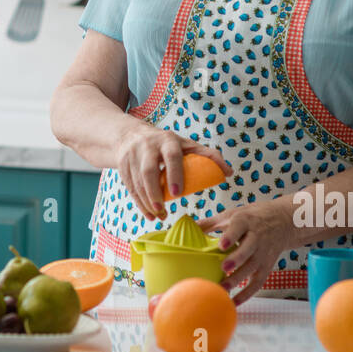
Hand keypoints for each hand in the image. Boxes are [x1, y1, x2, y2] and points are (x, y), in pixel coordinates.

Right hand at [114, 122, 230, 222]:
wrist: (131, 136)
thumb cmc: (166, 144)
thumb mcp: (185, 144)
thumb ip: (208, 156)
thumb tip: (229, 173)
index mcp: (167, 140)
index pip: (171, 156)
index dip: (174, 174)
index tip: (177, 194)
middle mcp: (147, 147)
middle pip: (148, 171)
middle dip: (155, 192)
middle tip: (164, 209)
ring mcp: (132, 156)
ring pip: (137, 182)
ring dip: (147, 201)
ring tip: (159, 215)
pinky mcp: (122, 166)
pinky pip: (130, 187)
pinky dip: (139, 203)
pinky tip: (149, 214)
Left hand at [197, 203, 291, 304]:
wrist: (282, 222)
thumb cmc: (252, 217)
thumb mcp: (233, 214)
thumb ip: (211, 222)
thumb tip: (188, 226)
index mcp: (246, 221)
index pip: (240, 227)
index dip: (232, 236)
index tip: (222, 245)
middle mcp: (257, 237)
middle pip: (248, 249)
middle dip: (237, 259)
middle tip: (223, 268)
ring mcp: (263, 253)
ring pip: (252, 268)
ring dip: (239, 279)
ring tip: (222, 289)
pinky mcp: (267, 266)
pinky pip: (258, 282)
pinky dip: (247, 294)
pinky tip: (233, 302)